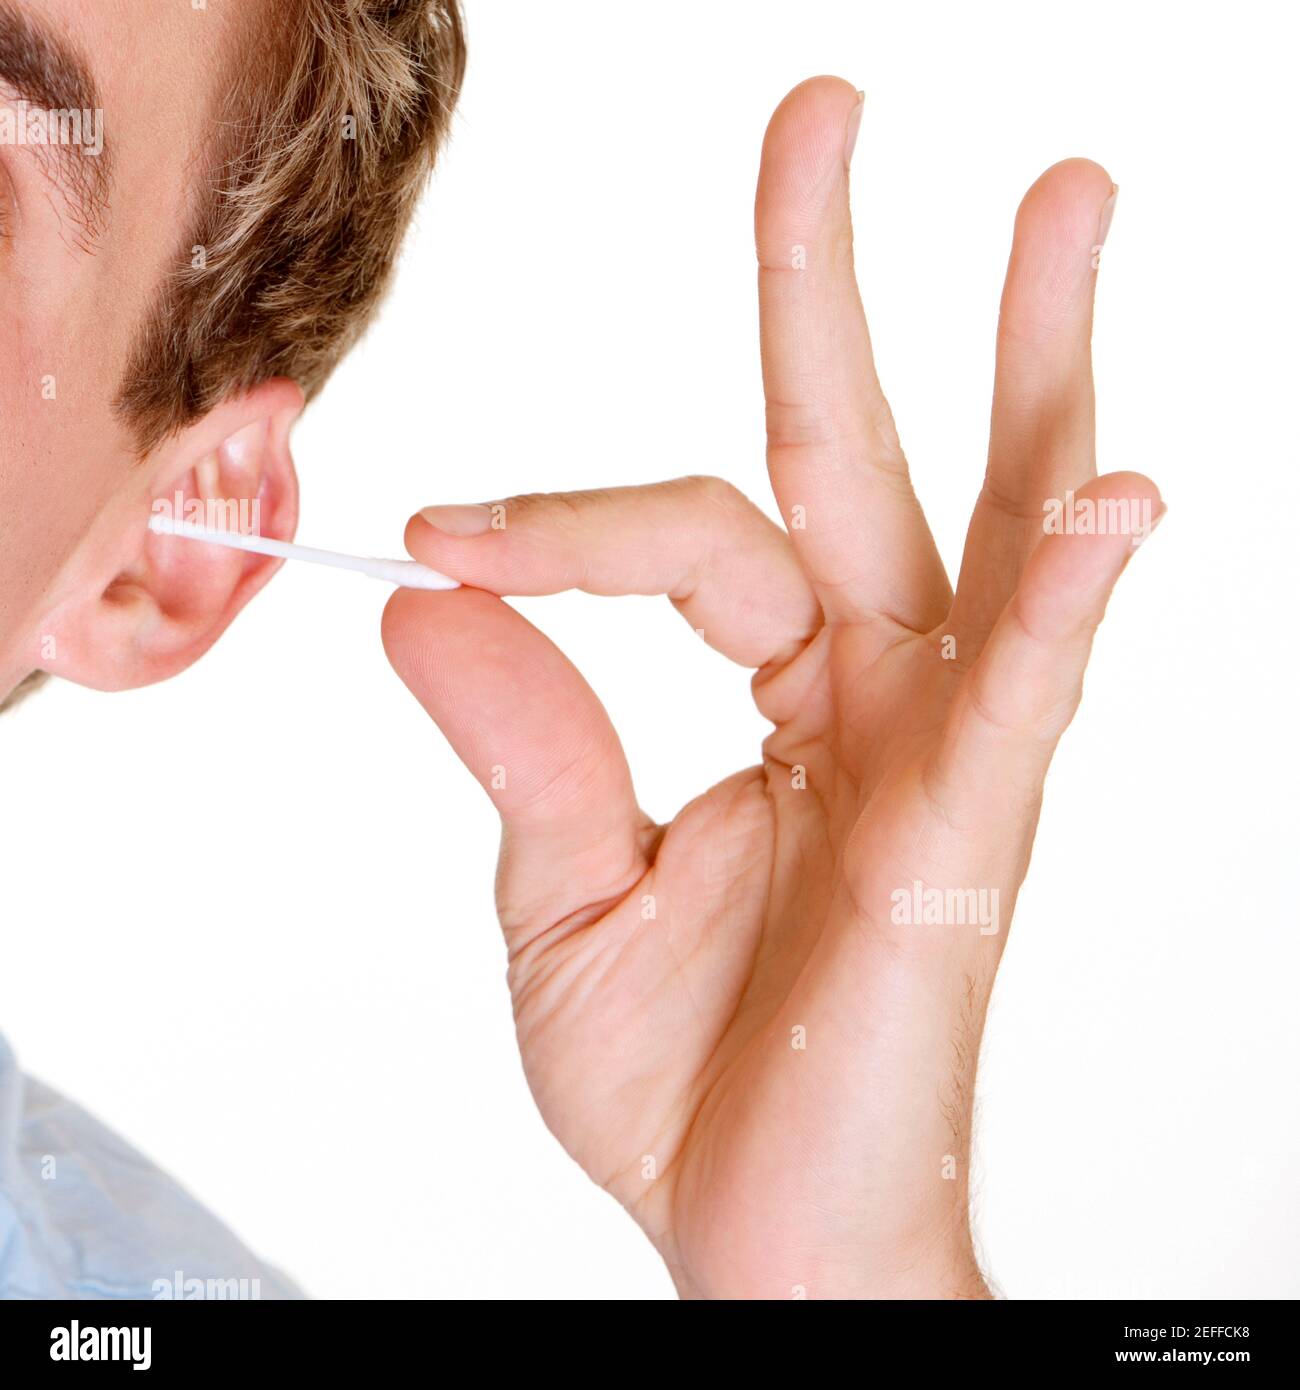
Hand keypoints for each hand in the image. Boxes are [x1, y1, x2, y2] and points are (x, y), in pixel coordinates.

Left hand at [382, 76, 1160, 1299]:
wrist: (755, 1230)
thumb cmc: (685, 1077)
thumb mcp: (562, 893)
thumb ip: (519, 742)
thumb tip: (429, 599)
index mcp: (779, 694)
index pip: (679, 538)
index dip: (556, 519)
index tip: (441, 531)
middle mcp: (872, 693)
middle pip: (862, 455)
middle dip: (839, 287)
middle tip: (826, 115)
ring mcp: (938, 750)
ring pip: (992, 524)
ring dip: (1032, 362)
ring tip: (1066, 199)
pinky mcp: (974, 838)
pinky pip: (1026, 696)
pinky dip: (1064, 597)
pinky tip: (1115, 494)